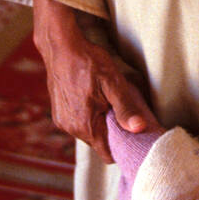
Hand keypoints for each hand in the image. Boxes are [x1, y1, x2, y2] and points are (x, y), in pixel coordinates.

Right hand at [33, 0, 156, 161]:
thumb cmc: (88, 62)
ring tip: (107, 102)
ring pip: (88, 133)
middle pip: (99, 143)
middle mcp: (70, 128)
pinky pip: (78, 123)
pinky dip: (88, 116)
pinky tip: (94, 99)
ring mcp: (62, 121)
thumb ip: (126, 108)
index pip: (107, 153)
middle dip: (112, 132)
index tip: (133, 135)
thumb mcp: (113, 82)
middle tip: (123, 113)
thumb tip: (139, 128)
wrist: (61, 46)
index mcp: (85, 125)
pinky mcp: (58, 112)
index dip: (122, 147)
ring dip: (99, 123)